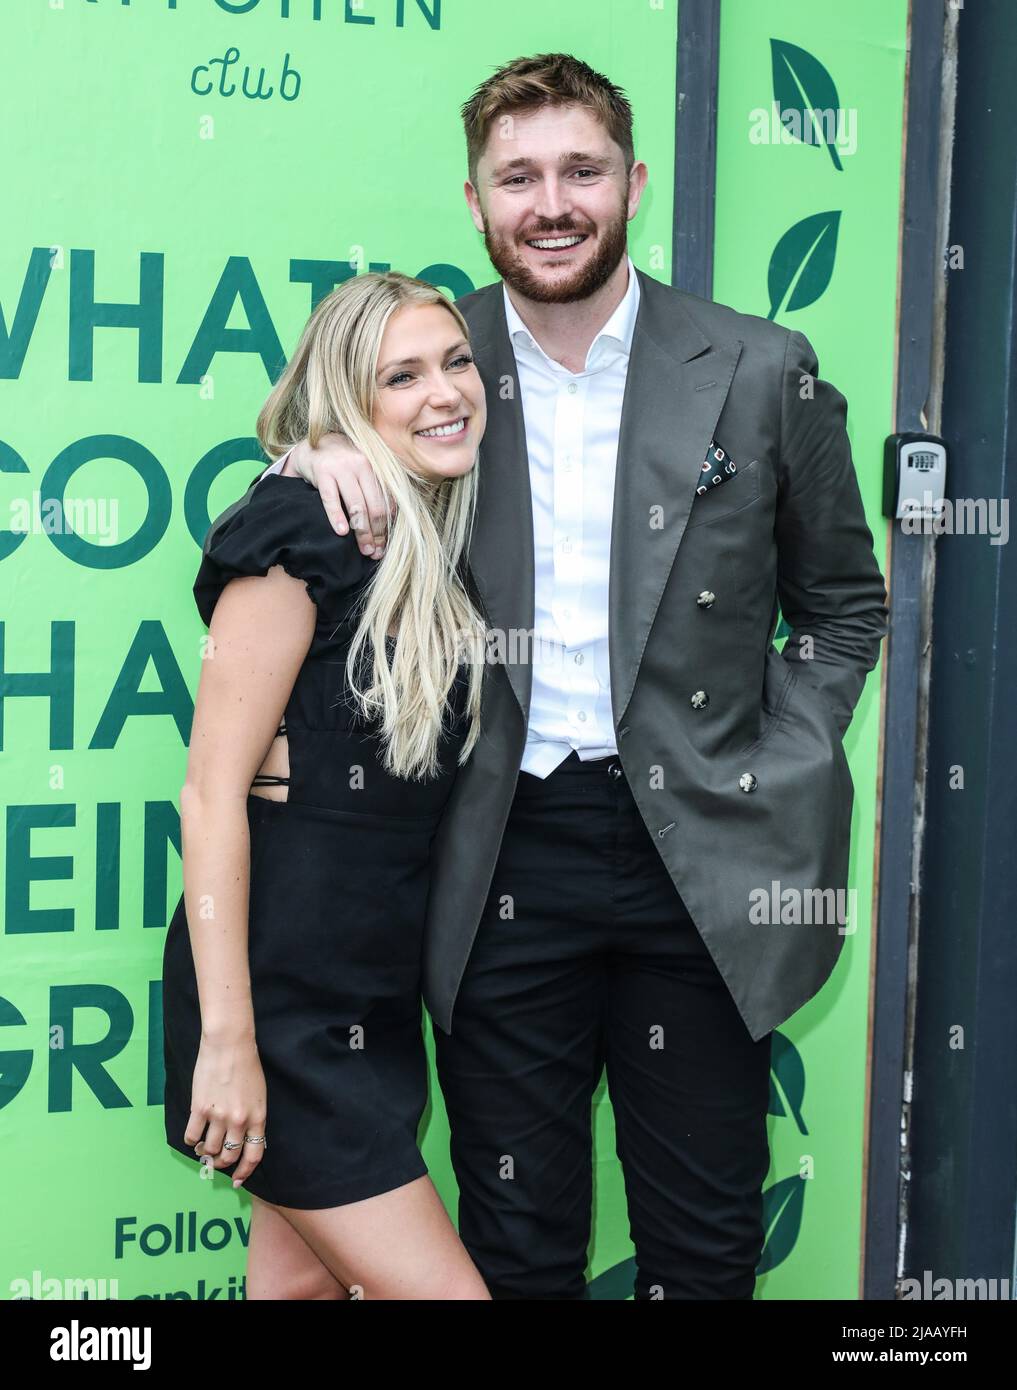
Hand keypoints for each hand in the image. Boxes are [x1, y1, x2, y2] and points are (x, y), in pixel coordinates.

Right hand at [185, 1034, 267, 1189]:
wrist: (229, 1044)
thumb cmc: (247, 1065)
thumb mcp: (259, 1094)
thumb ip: (252, 1117)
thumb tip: (242, 1137)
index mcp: (258, 1117)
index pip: (254, 1154)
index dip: (246, 1171)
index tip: (239, 1180)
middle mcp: (239, 1121)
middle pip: (230, 1156)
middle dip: (222, 1163)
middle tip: (216, 1161)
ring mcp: (219, 1116)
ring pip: (210, 1149)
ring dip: (206, 1152)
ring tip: (203, 1147)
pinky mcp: (200, 1109)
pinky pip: (192, 1136)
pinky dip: (191, 1141)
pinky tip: (193, 1137)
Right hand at [285, 432, 394, 555]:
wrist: (314, 445)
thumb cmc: (343, 464)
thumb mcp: (363, 472)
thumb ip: (375, 490)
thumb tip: (391, 523)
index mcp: (375, 468)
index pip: (386, 503)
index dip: (387, 528)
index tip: (384, 547)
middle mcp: (362, 465)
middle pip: (374, 507)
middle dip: (376, 534)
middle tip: (374, 553)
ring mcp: (341, 468)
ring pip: (356, 505)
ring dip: (361, 531)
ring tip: (363, 549)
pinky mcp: (322, 471)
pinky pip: (330, 499)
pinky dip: (336, 516)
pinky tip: (341, 532)